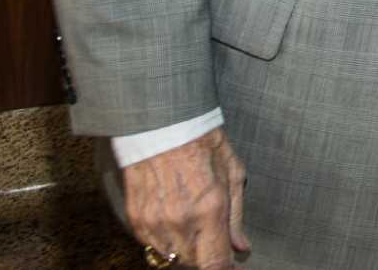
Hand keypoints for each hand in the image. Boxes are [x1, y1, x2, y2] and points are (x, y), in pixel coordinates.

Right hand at [122, 127, 248, 269]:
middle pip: (193, 264)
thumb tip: (241, 247)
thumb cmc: (203, 142)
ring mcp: (155, 222)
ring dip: (185, 249)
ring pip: (171, 257)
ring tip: (193, 224)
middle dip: (206, 256)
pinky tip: (174, 219)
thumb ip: (236, 216)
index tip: (232, 268)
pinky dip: (165, 239)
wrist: (163, 122)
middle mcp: (180, 221)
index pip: (215, 264)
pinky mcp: (136, 219)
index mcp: (210, 210)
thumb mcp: (233, 173)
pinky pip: (152, 244)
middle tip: (214, 238)